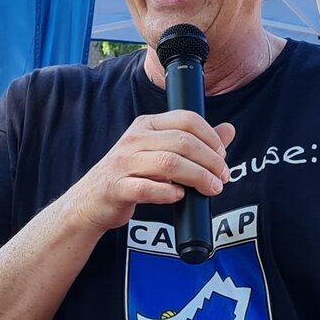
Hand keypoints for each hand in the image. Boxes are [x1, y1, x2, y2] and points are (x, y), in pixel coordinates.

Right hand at [67, 111, 235, 234]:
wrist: (91, 200)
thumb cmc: (130, 175)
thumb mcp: (160, 153)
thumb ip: (194, 143)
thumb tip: (229, 130)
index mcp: (146, 125)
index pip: (186, 119)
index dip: (211, 137)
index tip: (222, 156)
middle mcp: (134, 139)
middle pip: (182, 142)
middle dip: (210, 161)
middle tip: (222, 178)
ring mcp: (123, 163)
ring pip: (169, 163)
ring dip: (197, 177)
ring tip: (211, 189)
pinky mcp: (116, 188)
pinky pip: (147, 188)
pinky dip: (168, 193)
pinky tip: (178, 196)